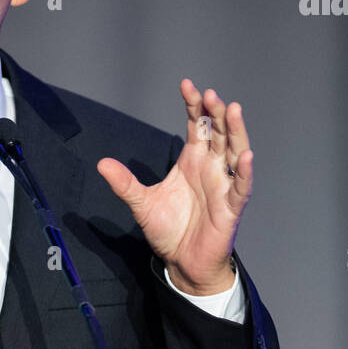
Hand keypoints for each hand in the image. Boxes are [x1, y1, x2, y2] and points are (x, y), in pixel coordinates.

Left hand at [97, 80, 252, 295]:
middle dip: (215, 112)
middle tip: (211, 94)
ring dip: (236, 132)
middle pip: (218, 132)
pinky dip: (245, 172)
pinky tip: (245, 156)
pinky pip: (242, 187)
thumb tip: (102, 163)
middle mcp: (211, 168)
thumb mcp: (141, 203)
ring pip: (235, 152)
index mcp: (192, 160)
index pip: (196, 126)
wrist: (182, 262)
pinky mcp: (232, 207)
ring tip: (233, 110)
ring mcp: (224, 185)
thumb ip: (125, 183)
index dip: (194, 106)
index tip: (187, 85)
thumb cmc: (169, 230)